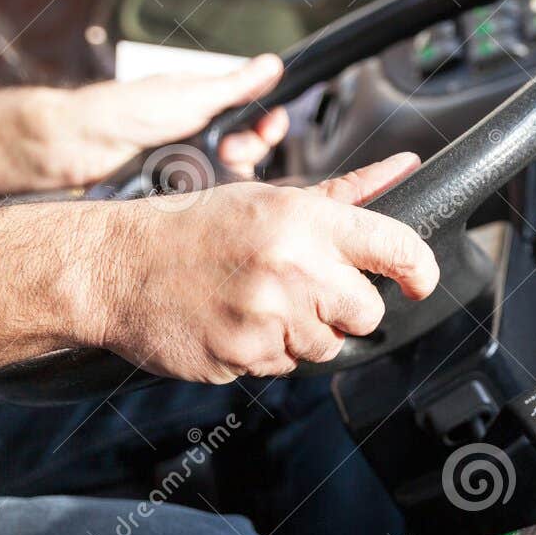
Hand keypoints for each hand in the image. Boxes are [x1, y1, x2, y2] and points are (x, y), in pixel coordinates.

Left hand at [14, 54, 291, 189]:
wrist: (87, 145)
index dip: (267, 122)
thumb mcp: (193, 94)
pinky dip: (212, 189)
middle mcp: (203, 131)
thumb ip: (237, 85)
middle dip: (248, 147)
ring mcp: (192, 159)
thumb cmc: (132, 110)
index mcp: (208, 102)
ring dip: (231, 170)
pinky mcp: (182, 185)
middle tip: (230, 149)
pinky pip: (211, 192)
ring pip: (234, 173)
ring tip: (212, 165)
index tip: (271, 126)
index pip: (254, 114)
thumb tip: (273, 63)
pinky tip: (201, 185)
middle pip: (250, 146)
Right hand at [88, 153, 437, 382]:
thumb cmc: (195, 226)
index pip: (396, 247)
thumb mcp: (269, 197)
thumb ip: (347, 192)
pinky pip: (285, 366)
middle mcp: (293, 268)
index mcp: (304, 221)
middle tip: (304, 288)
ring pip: (328, 346)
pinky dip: (267, 351)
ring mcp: (268, 318)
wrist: (116, 267)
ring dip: (304, 332)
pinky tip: (236, 322)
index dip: (419, 270)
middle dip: (347, 307)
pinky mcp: (244, 357)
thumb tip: (406, 168)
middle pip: (369, 312)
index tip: (418, 281)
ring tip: (259, 302)